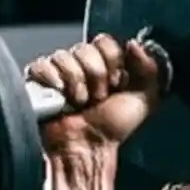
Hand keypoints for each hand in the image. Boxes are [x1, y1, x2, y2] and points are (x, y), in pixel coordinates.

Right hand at [25, 34, 167, 150]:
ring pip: (64, 56)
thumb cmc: (114, 127)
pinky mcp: (39, 81)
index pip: (105, 41)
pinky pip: (41, 65)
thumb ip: (150, 68)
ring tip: (81, 103)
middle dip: (96, 76)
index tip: (116, 84)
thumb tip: (134, 44)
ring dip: (77, 83)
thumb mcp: (145, 98)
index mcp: (106, 64)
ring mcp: (60, 72)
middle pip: (85, 48)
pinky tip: (62, 96)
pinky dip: (53, 80)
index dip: (112, 61)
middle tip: (98, 97)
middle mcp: (82, 65)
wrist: (89, 147)